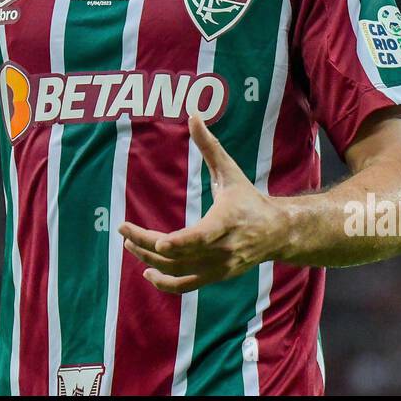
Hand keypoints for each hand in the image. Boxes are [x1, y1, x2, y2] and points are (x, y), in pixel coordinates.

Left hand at [118, 115, 285, 294]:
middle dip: (147, 244)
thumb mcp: (230, 170)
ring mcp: (219, 267)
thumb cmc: (248, 198)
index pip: (201, 237)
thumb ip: (209, 145)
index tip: (158, 242)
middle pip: (180, 254)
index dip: (179, 243)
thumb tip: (194, 115)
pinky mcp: (215, 277)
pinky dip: (165, 282)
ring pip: (178, 271)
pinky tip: (147, 271)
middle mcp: (223, 249)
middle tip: (123, 230)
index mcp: (227, 222)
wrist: (277, 232)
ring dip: (149, 260)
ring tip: (129, 244)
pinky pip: (185, 285)